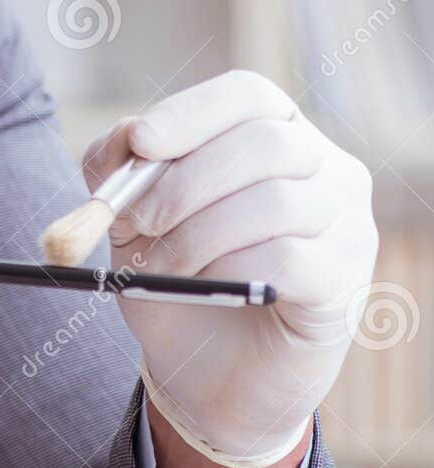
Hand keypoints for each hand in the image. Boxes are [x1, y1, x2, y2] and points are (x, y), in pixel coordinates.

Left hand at [85, 70, 377, 467]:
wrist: (205, 372)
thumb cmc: (175, 274)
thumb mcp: (131, 214)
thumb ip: (120, 166)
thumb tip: (126, 137)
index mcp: (275, 133)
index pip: (248, 95)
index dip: (193, 113)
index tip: (143, 143)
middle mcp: (326, 169)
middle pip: (266, 142)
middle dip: (186, 182)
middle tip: (138, 221)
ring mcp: (346, 225)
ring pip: (277, 201)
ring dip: (199, 234)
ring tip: (160, 266)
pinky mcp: (346, 284)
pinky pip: (288, 258)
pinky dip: (229, 269)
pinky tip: (204, 286)